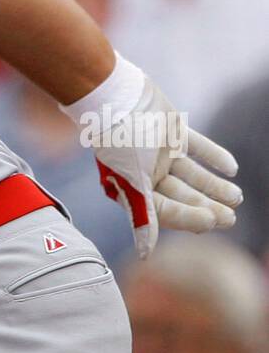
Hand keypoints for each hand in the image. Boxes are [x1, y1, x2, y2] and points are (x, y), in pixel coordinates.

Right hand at [63, 55, 241, 257]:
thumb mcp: (133, 183)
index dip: (189, 218)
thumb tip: (146, 254)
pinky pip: (196, 147)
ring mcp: (159, 153)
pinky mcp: (171, 132)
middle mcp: (146, 174)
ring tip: (237, 197)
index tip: (213, 222)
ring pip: (192, 175)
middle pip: (181, 196)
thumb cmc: (120, 142)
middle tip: (231, 217)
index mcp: (133, 189)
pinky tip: (232, 168)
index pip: (165, 211)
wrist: (116, 97)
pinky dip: (213, 156)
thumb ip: (144, 217)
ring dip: (213, 186)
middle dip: (206, 207)